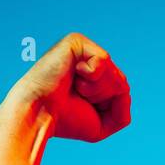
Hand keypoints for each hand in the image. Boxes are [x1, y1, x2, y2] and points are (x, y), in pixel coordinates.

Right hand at [9, 32, 130, 141]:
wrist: (40, 114)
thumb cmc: (66, 120)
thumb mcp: (104, 123)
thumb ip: (123, 109)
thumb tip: (124, 86)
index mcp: (94, 77)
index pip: (122, 90)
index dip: (108, 107)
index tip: (82, 106)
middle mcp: (89, 60)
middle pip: (121, 82)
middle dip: (104, 98)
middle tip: (77, 96)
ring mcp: (83, 49)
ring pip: (115, 73)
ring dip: (97, 89)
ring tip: (74, 87)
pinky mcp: (76, 41)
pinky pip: (104, 60)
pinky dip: (91, 76)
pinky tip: (74, 74)